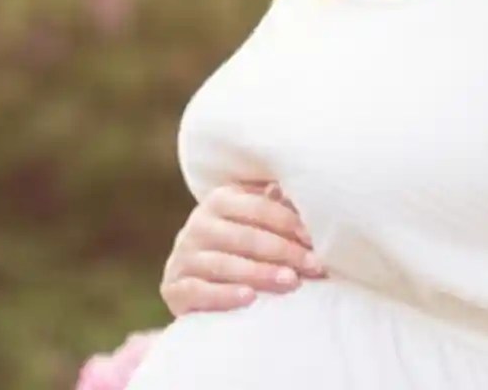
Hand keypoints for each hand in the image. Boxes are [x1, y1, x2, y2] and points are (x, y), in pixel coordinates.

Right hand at [159, 180, 325, 316]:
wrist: (196, 281)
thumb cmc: (238, 246)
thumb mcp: (253, 221)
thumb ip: (273, 207)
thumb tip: (286, 190)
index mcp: (220, 200)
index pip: (258, 207)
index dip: (288, 222)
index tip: (314, 239)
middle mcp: (198, 224)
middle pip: (245, 236)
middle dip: (283, 251)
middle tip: (313, 265)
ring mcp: (183, 256)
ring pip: (224, 263)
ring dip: (261, 273)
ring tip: (291, 282)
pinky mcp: (173, 287)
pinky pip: (200, 290)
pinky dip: (225, 295)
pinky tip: (250, 298)